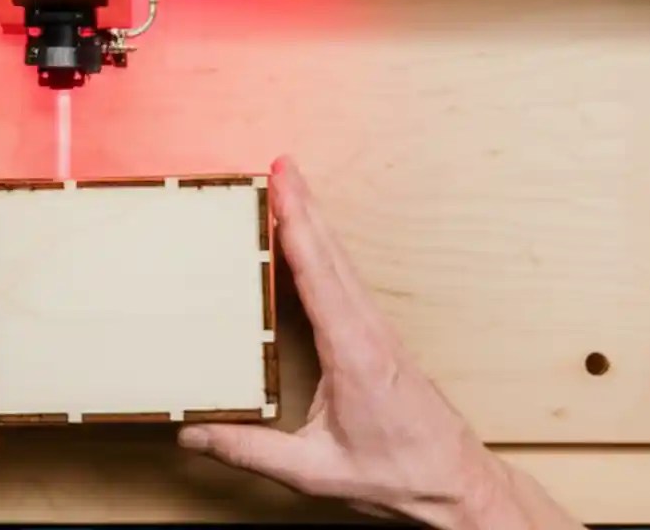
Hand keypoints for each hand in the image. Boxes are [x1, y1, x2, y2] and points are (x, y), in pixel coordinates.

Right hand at [178, 157, 582, 529]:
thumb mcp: (315, 471)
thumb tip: (194, 434)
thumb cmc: (399, 473)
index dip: (298, 225)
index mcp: (354, 352)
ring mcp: (375, 330)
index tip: (282, 184)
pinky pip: (345, 281)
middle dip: (305, 204)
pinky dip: (324, 250)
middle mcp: (367, 330)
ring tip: (291, 187)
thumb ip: (250, 449)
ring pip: (341, 262)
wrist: (455, 484)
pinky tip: (310, 242)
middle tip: (281, 164)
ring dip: (316, 221)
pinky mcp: (375, 337)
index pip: (319, 275)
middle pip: (331, 253)